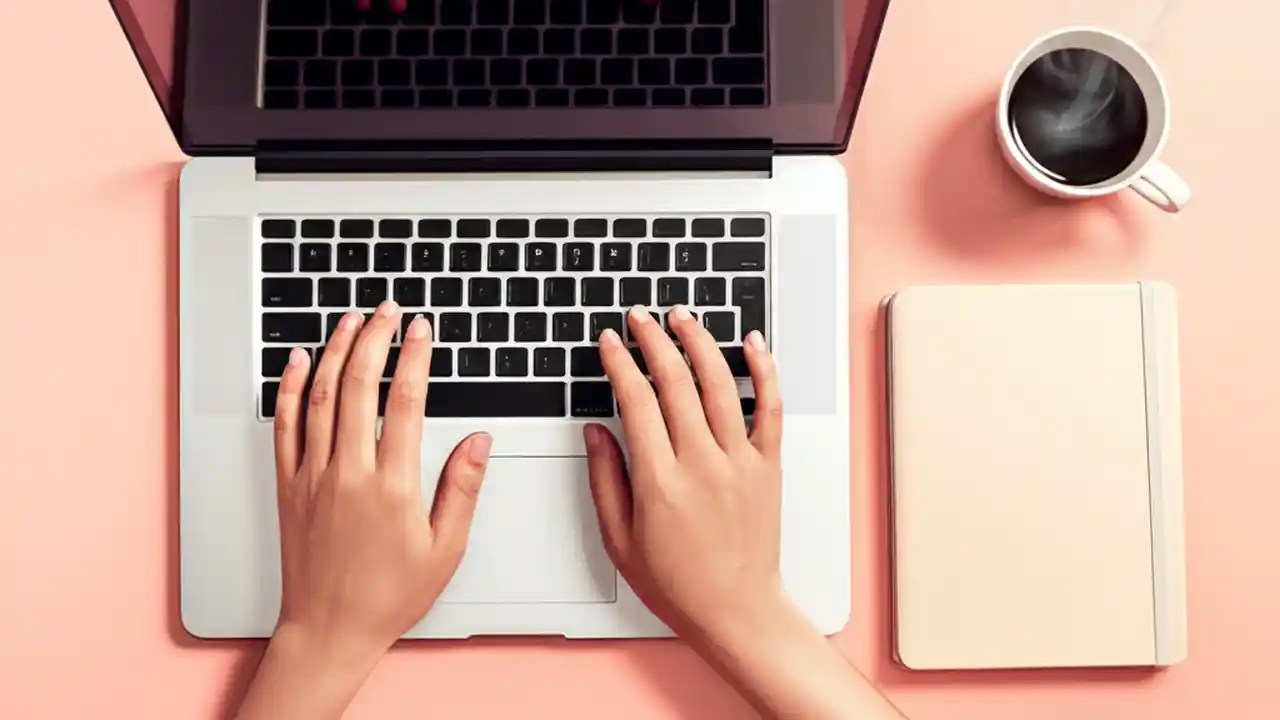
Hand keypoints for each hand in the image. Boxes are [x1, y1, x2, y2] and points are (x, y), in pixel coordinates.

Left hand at [237, 301, 491, 719]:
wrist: (329, 629)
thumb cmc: (389, 595)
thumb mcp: (445, 549)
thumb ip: (462, 489)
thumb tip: (478, 441)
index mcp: (392, 487)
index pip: (404, 403)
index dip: (415, 357)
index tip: (422, 329)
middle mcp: (348, 474)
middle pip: (360, 386)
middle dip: (375, 338)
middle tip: (388, 310)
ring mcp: (313, 476)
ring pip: (321, 396)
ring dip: (337, 351)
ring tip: (352, 320)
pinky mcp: (288, 485)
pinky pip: (285, 425)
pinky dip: (291, 387)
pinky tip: (301, 360)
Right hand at [586, 307, 905, 718]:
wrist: (737, 611)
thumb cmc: (678, 584)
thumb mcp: (620, 540)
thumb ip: (605, 480)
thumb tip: (595, 431)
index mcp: (660, 482)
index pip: (635, 401)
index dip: (619, 363)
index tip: (609, 341)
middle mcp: (702, 464)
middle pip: (675, 382)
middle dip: (653, 339)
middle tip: (639, 317)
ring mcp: (739, 462)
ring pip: (720, 384)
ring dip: (699, 342)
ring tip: (682, 316)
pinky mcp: (767, 466)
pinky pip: (770, 408)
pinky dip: (764, 370)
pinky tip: (752, 343)